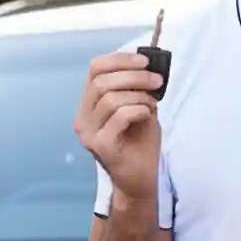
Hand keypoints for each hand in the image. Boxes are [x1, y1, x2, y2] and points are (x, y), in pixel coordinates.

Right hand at [74, 52, 163, 201]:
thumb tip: (146, 64)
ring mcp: (89, 133)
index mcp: (89, 105)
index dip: (120, 59)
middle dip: (134, 76)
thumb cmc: (140, 144)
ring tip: (152, 104)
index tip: (145, 61)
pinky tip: (147, 116)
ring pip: (110, 98)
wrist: (140, 180)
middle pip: (102, 82)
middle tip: (156, 80)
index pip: (95, 69)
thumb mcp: (139, 108)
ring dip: (139, 95)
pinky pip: (119, 116)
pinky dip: (138, 110)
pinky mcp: (100, 146)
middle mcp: (83, 118)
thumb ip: (136, 88)